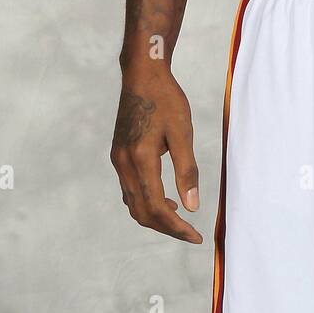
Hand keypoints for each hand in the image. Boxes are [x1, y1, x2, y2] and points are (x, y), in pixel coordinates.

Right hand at [110, 66, 202, 242]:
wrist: (142, 75)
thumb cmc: (166, 99)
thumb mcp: (182, 132)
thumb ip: (187, 170)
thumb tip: (192, 206)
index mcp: (140, 159)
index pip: (156, 207)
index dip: (176, 227)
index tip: (195, 236)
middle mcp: (124, 163)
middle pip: (141, 211)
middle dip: (166, 227)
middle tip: (190, 233)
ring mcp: (118, 160)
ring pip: (133, 203)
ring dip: (154, 216)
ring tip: (179, 218)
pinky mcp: (119, 155)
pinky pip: (129, 189)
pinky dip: (146, 201)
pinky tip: (165, 197)